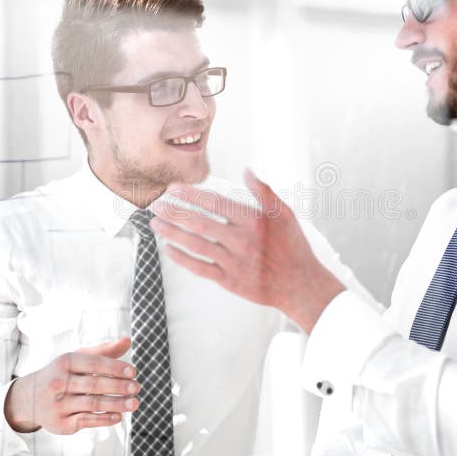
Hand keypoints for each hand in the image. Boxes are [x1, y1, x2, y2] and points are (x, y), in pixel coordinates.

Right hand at [4, 337, 139, 433]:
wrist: (29, 398)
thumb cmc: (62, 373)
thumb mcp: (78, 358)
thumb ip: (104, 351)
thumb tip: (128, 340)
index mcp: (65, 363)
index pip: (94, 363)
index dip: (115, 367)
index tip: (133, 372)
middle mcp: (59, 383)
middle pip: (94, 385)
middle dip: (118, 386)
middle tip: (137, 387)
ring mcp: (58, 404)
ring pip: (92, 404)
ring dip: (116, 404)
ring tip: (135, 403)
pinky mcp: (60, 423)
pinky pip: (86, 421)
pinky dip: (104, 419)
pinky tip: (119, 416)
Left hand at [149, 169, 344, 332]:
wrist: (301, 285)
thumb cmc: (292, 246)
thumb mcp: (284, 213)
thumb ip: (264, 191)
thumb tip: (246, 170)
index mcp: (253, 220)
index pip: (215, 203)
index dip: (191, 194)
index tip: (172, 189)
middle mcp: (241, 240)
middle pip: (200, 223)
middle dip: (174, 212)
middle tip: (156, 205)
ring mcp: (234, 262)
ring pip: (196, 245)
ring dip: (172, 233)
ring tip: (155, 224)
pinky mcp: (230, 281)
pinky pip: (201, 268)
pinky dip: (183, 259)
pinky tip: (168, 250)